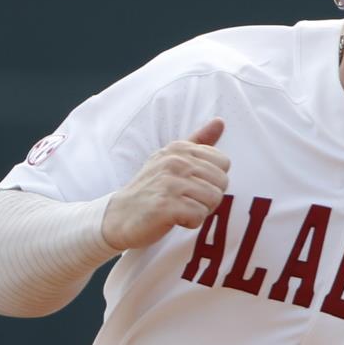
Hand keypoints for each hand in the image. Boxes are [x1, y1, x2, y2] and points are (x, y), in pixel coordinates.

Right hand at [100, 119, 231, 249]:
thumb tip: (220, 121)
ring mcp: (169, 182)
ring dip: (200, 211)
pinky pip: (199, 216)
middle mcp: (174, 161)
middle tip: (184, 200)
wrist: (120, 216)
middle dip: (208, 197)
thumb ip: (198, 142)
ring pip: (213, 200)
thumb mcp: (171, 159)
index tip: (192, 185)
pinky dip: (190, 223)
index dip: (212, 180)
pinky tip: (173, 218)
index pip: (223, 163)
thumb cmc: (152, 189)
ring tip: (178, 208)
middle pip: (222, 183)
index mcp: (179, 148)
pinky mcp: (165, 205)